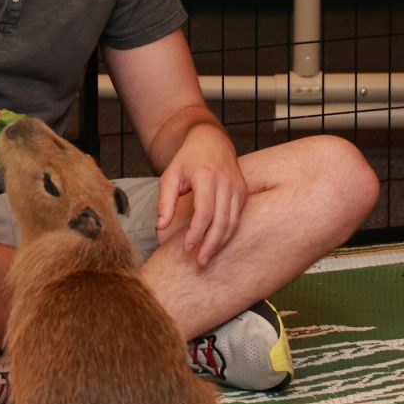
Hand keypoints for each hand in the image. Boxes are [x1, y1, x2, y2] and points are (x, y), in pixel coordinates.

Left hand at [156, 123, 246, 266]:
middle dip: (211, 244)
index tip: (186, 248)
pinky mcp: (243, 193)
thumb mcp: (169, 176)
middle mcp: (226, 183)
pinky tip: (217, 244)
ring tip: (207, 257)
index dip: (196, 233)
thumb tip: (161, 227)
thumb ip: (165, 202)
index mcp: (206, 177)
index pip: (204, 212)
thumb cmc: (186, 160)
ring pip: (233, 222)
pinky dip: (229, 233)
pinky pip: (238, 218)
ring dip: (220, 242)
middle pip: (222, 221)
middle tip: (200, 262)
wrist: (211, 141)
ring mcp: (237, 188)